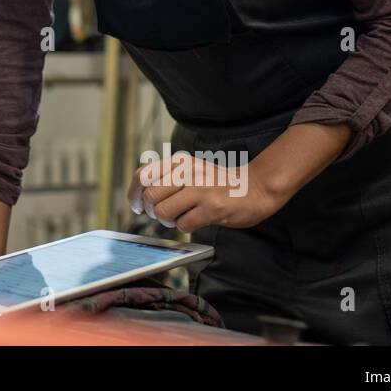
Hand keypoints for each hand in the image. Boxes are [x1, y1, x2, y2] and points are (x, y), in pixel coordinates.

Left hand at [128, 151, 286, 233]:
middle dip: (152, 211)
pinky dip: (185, 227)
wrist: (257, 187)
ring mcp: (200, 190)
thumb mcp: (192, 169)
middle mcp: (187, 173)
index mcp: (179, 162)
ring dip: (168, 221)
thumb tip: (141, 193)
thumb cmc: (220, 182)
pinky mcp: (212, 208)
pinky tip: (195, 221)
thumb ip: (169, 176)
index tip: (137, 205)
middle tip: (163, 215)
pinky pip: (184, 224)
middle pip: (150, 197)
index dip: (133, 194)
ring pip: (163, 212)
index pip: (142, 175)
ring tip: (180, 218)